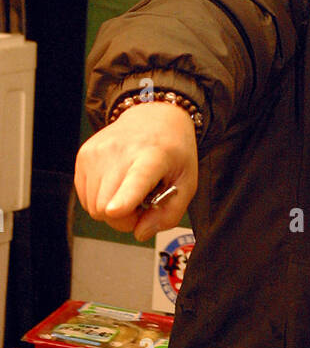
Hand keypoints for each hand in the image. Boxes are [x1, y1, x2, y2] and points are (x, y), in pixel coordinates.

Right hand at [74, 102, 197, 241]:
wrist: (154, 114)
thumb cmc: (172, 149)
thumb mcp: (187, 183)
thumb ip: (169, 215)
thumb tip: (140, 233)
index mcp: (153, 157)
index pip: (135, 181)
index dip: (123, 201)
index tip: (115, 209)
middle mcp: (120, 152)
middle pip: (107, 209)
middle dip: (124, 219)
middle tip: (142, 203)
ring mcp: (97, 153)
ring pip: (93, 207)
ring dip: (112, 209)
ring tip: (129, 189)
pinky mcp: (83, 155)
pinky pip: (85, 197)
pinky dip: (100, 198)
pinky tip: (116, 183)